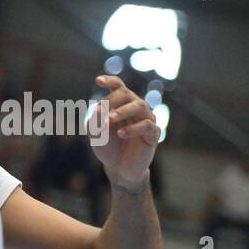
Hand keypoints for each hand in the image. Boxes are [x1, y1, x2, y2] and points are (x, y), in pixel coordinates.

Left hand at [88, 75, 158, 191]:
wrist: (118, 167)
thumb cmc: (107, 146)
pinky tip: (121, 133)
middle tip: (99, 112)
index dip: (110, 81)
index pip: (118, 86)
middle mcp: (135, 108)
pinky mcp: (153, 134)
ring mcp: (146, 119)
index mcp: (120, 104)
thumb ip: (95, 121)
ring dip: (123, 111)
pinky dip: (133, 128)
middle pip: (127, 94)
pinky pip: (147, 125)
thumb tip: (99, 111)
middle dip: (112, 101)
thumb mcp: (95, 134)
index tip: (98, 80)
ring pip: (140, 106)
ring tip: (109, 120)